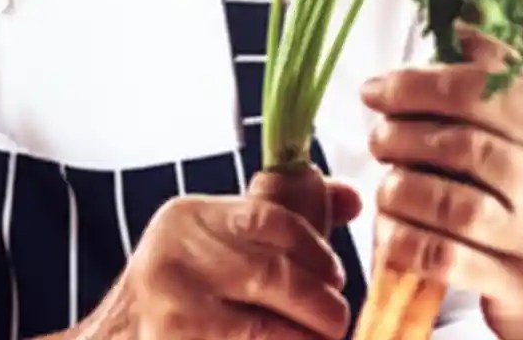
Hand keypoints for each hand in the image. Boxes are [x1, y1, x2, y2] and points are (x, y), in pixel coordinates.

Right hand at [56, 174, 361, 339]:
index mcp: (187, 218)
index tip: (334, 275)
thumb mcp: (219, 242)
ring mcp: (172, 311)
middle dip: (321, 305)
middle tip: (335, 321)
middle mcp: (173, 258)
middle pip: (274, 276)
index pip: (270, 220)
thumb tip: (351, 198)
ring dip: (306, 338)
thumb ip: (282, 216)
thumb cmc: (181, 294)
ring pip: (267, 329)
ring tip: (318, 338)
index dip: (317, 250)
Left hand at [363, 26, 522, 339]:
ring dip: (399, 190)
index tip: (374, 91)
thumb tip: (457, 17)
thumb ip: (494, 70)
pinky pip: (446, 257)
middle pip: (460, 144)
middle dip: (399, 138)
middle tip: (376, 140)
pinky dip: (405, 240)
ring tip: (386, 185)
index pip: (479, 85)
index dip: (413, 84)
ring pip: (451, 203)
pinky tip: (392, 229)